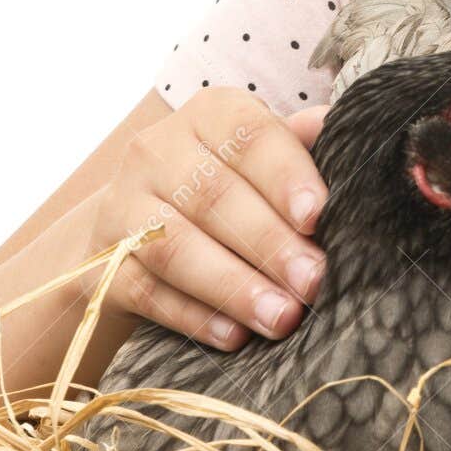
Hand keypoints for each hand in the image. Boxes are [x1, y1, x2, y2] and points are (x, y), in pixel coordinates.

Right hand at [83, 89, 330, 352]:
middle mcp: (157, 150)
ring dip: (234, 286)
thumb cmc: (235, 184)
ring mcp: (121, 206)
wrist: (141, 222)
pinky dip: (192, 316)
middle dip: (270, 244)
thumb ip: (305, 145)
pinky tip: (234, 335)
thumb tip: (349, 130)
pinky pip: (146, 292)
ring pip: (176, 247)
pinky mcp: (101, 263)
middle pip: (214, 196)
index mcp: (211, 115)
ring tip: (282, 317)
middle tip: (314, 283)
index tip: (318, 217)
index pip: (250, 137)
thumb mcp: (267, 156)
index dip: (285, 176)